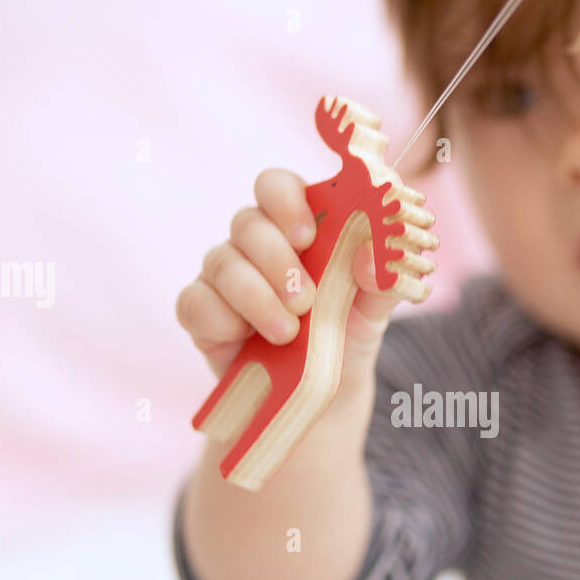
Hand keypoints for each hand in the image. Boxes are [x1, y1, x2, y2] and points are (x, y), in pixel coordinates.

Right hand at [176, 168, 402, 381]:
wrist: (329, 393)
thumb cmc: (349, 332)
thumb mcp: (377, 306)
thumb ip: (384, 277)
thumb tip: (375, 258)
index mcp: (298, 224)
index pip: (276, 186)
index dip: (286, 201)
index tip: (307, 236)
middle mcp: (256, 243)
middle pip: (247, 222)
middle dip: (276, 260)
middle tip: (305, 300)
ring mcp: (226, 277)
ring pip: (220, 262)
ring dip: (255, 296)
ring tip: (287, 332)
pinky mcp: (204, 315)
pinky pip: (194, 302)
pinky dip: (221, 319)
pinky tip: (246, 339)